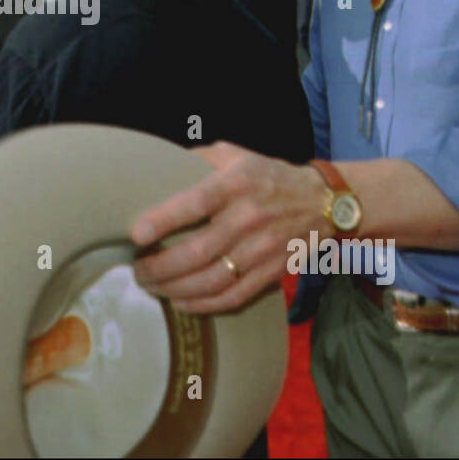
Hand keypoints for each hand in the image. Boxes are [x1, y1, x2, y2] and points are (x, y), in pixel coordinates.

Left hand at [128, 142, 326, 313]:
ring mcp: (263, 248)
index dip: (164, 220)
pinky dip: (203, 305)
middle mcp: (249, 217)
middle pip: (198, 251)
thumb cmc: (267, 176)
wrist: (323, 201)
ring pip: (213, 280)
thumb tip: (156, 165)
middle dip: (160, 267)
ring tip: (152, 287)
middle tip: (138, 269)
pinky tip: (181, 302)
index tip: (136, 234)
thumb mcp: (235, 155)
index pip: (196, 202)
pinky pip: (234, 296)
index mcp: (236, 183)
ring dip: (175, 289)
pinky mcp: (273, 271)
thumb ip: (197, 158)